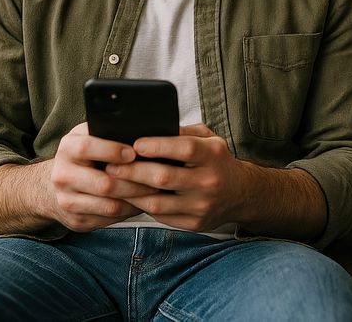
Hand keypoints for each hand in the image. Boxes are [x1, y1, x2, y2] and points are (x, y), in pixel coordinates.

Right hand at [47, 123, 160, 230]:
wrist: (59, 184)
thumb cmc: (86, 155)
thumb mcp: (91, 136)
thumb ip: (109, 133)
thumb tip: (142, 133)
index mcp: (67, 149)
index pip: (86, 147)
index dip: (112, 150)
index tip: (134, 152)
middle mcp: (62, 176)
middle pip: (104, 184)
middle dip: (135, 182)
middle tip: (157, 177)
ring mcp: (67, 201)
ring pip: (109, 205)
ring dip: (136, 199)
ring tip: (154, 191)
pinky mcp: (76, 220)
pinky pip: (109, 219)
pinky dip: (128, 211)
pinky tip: (141, 202)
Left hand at [106, 124, 247, 231]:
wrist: (241, 193)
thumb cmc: (217, 161)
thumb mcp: (209, 139)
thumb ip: (184, 133)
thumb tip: (150, 128)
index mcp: (213, 155)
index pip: (184, 148)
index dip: (158, 146)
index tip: (134, 144)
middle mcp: (209, 181)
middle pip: (164, 177)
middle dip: (133, 171)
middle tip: (110, 165)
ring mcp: (201, 205)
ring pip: (157, 202)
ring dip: (130, 193)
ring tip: (113, 183)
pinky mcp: (194, 223)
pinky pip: (161, 217)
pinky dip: (142, 207)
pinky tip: (129, 197)